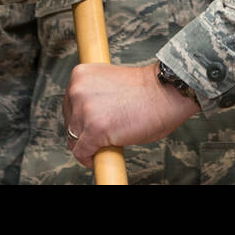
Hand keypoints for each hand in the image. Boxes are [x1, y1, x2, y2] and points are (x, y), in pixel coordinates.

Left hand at [63, 62, 199, 166]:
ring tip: (104, 144)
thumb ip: (93, 94)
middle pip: (69, 122)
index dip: (79, 118)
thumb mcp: (109, 83)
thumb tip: (83, 118)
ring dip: (87, 145)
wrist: (165, 92)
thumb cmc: (145, 89)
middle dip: (82, 132)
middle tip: (100, 136)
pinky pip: (82, 152)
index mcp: (80, 75)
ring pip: (74, 139)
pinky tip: (97, 158)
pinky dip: (88, 159)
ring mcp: (84, 111)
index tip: (87, 126)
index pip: (69, 103)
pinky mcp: (94, 130)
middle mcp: (77, 90)